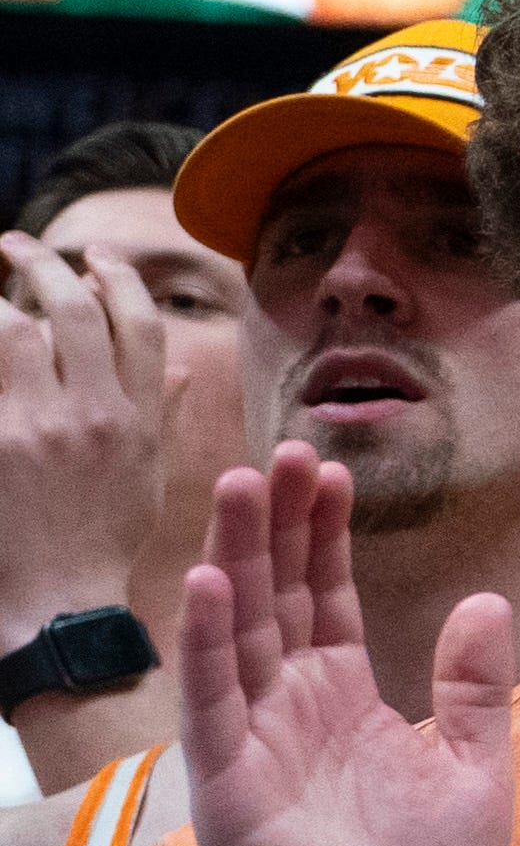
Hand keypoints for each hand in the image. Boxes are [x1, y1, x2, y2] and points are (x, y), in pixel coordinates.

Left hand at [0, 227, 165, 648]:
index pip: (140, 325)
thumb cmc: (103, 542)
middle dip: (43, 265)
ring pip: (15, 331)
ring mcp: (39, 427)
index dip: (119, 279)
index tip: (97, 256)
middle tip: (17, 245)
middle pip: (73, 311)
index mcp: (140, 420)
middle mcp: (95, 415)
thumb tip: (177, 372)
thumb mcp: (149, 478)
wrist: (58, 600)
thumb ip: (161, 417)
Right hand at [178, 445, 515, 845]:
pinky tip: (213, 581)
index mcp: (345, 700)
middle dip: (275, 522)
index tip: (331, 470)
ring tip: (240, 483)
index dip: (325, 536)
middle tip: (280, 448)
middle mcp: (290, 709)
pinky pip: (215, 700)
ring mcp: (254, 742)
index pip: (326, 598)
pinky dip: (211, 640)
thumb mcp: (475, 768)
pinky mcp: (230, 784)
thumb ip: (474, 687)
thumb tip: (486, 599)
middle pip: (274, 594)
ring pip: (239, 629)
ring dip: (237, 555)